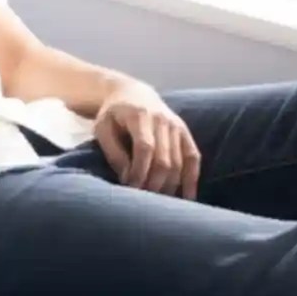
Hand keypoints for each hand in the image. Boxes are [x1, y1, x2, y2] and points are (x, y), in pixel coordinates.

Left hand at [94, 84, 200, 198]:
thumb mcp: (103, 128)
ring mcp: (177, 126)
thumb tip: (127, 178)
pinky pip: (193, 158)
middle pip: (164, 159)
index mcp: (139, 115)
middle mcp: (162, 120)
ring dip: (169, 185)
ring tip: (157, 202)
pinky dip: (192, 179)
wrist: (133, 93)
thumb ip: (113, 152)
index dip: (139, 171)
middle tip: (143, 200)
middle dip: (154, 183)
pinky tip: (187, 197)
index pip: (145, 148)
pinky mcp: (185, 132)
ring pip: (179, 162)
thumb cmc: (113, 114)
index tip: (130, 188)